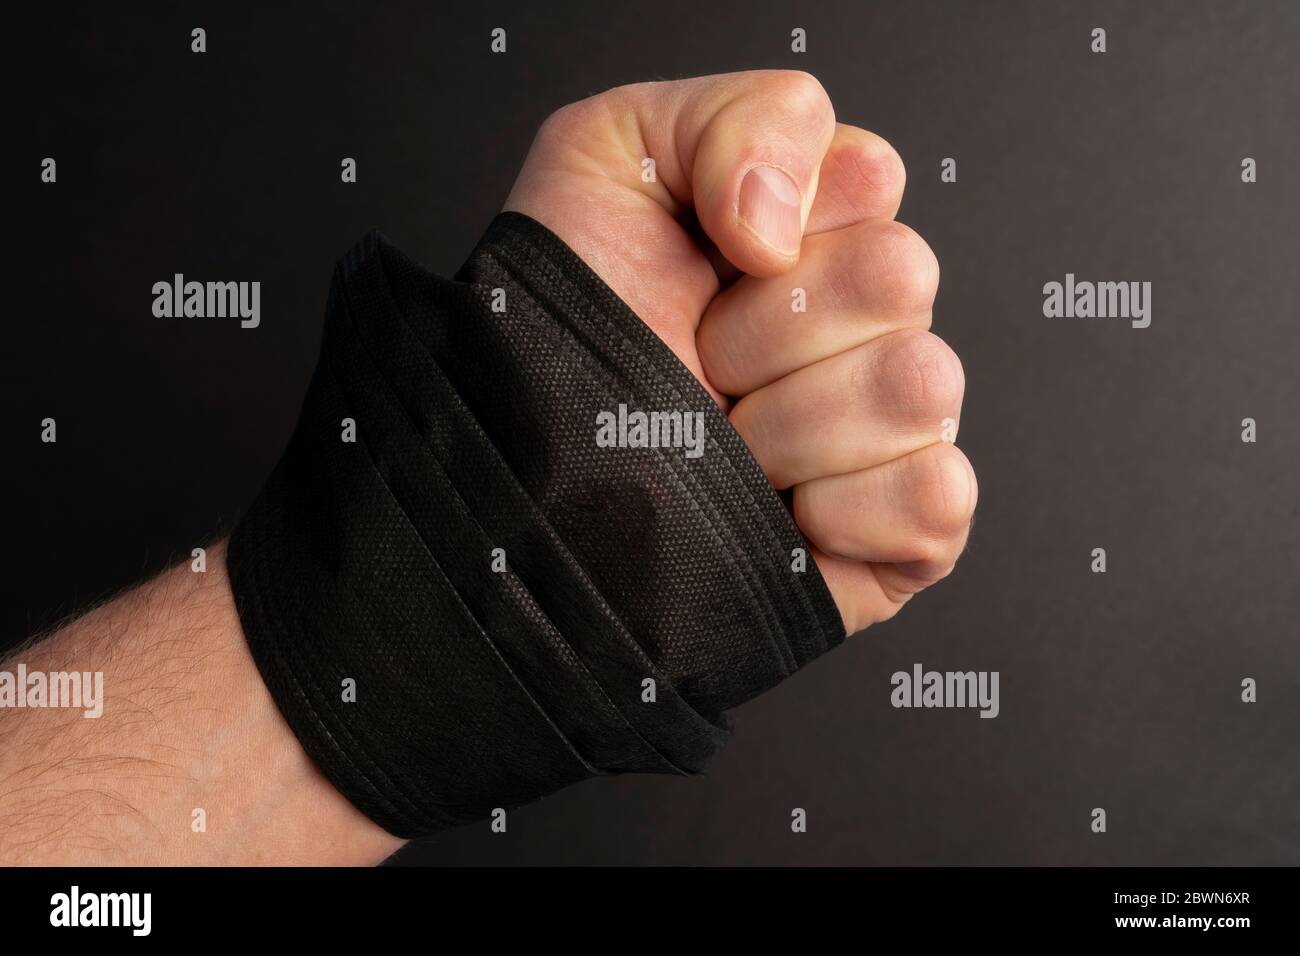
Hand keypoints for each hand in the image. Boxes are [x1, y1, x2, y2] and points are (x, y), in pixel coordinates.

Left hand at [506, 70, 976, 633]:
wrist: (530, 488)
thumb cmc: (560, 329)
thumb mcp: (608, 159)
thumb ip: (731, 120)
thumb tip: (785, 222)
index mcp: (809, 236)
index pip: (870, 176)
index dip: (766, 215)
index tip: (704, 258)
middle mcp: (858, 328)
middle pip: (901, 274)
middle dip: (764, 328)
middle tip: (696, 363)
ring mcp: (884, 432)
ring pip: (918, 386)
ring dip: (787, 428)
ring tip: (721, 448)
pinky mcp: (899, 535)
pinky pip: (935, 497)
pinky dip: (845, 512)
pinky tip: (782, 515)